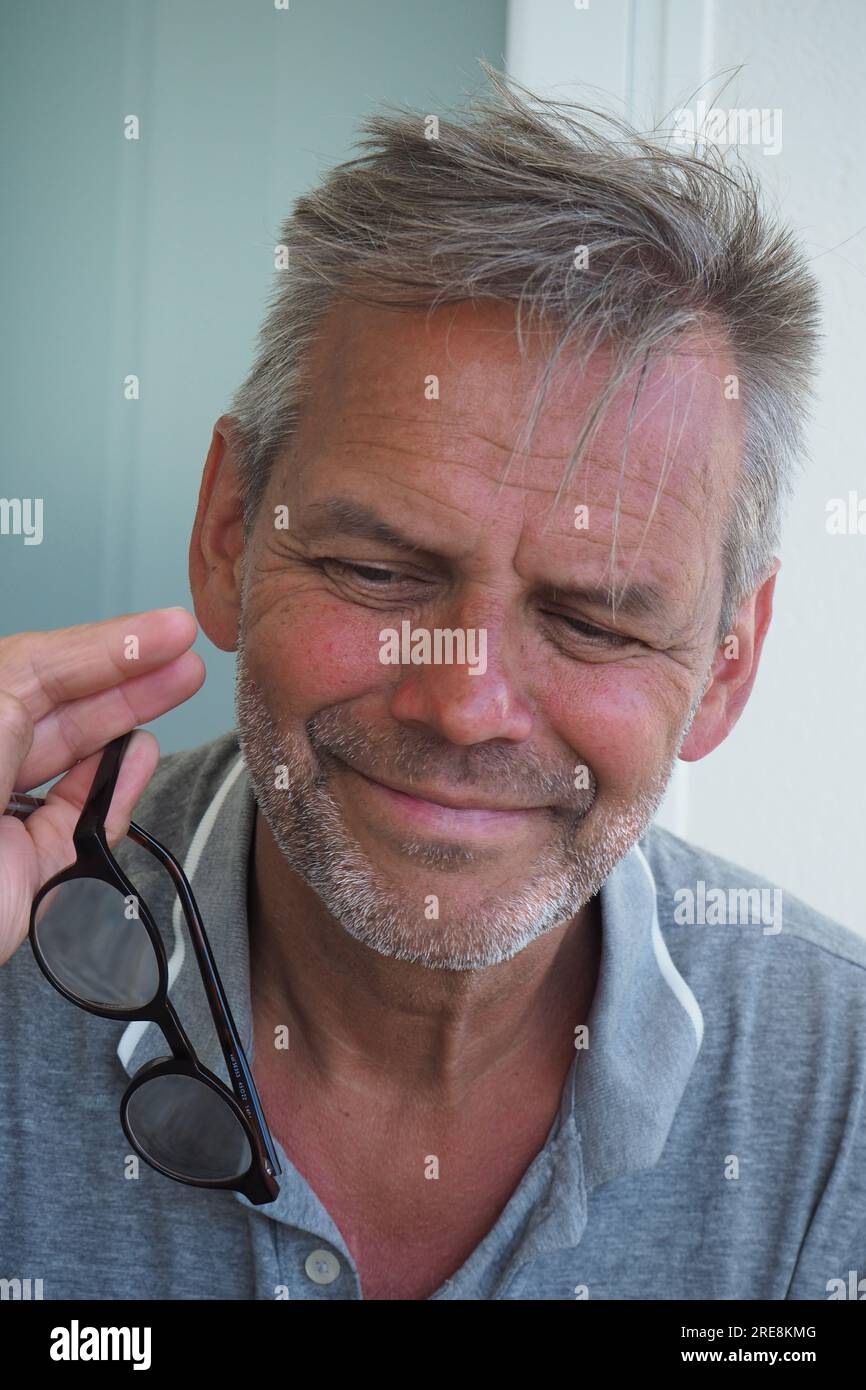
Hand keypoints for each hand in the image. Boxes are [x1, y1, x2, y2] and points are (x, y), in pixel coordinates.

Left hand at [0, 608, 203, 965]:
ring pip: (80, 758)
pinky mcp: (32, 865)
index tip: (164, 629)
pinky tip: (144, 753)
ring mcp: (6, 813)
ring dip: (131, 721)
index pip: (33, 666)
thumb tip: (85, 664)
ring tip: (180, 685)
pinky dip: (119, 787)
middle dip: (129, 673)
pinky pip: (87, 819)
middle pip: (62, 705)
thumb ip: (30, 684)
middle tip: (185, 649)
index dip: (103, 643)